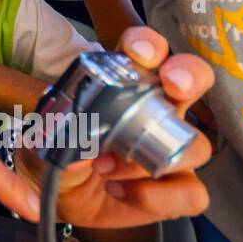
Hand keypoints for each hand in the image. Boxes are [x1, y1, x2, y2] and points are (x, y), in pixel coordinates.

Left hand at [15, 26, 211, 228]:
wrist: (61, 196)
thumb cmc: (59, 154)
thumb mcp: (46, 142)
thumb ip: (58, 141)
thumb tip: (78, 152)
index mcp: (124, 86)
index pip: (145, 52)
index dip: (148, 44)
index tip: (140, 52)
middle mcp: (156, 112)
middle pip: (192, 81)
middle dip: (189, 75)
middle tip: (173, 85)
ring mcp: (171, 151)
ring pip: (196, 145)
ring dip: (153, 158)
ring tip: (105, 167)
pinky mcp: (175, 191)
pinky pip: (191, 194)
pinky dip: (158, 196)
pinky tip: (121, 192)